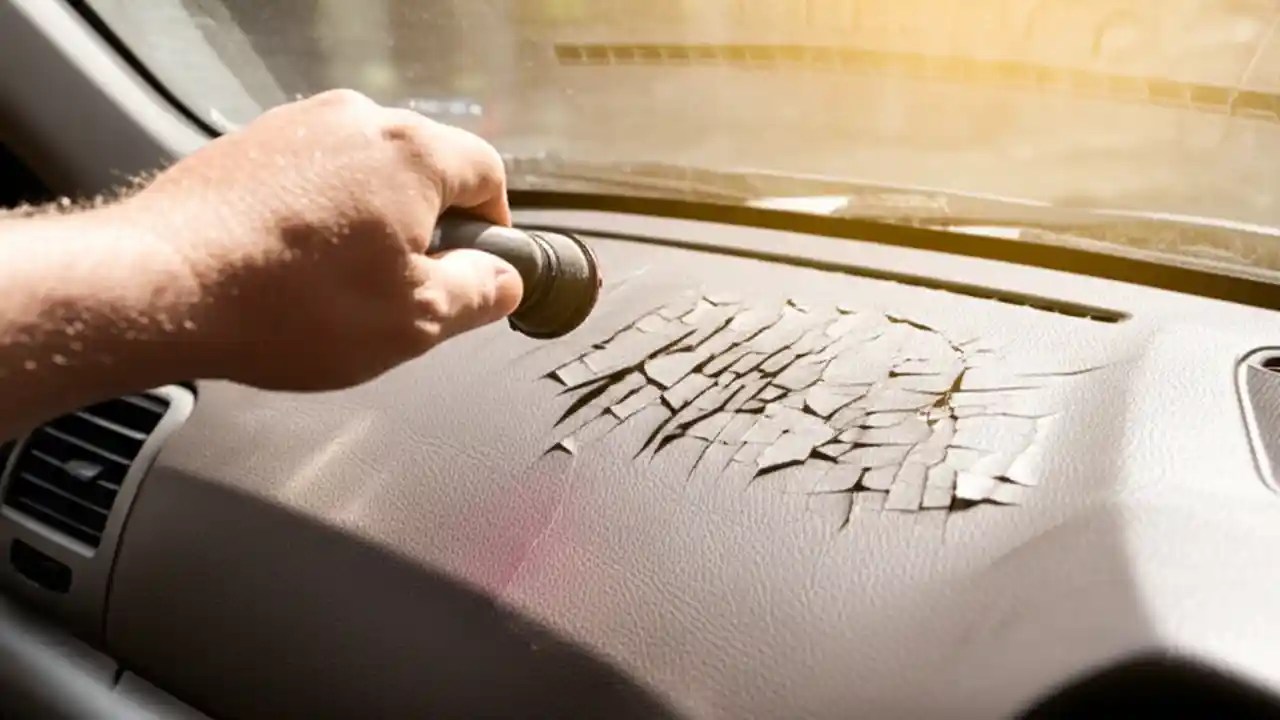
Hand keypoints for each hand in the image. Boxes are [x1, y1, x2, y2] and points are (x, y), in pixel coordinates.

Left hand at [129, 89, 523, 390]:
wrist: (160, 286)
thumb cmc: (289, 304)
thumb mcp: (416, 320)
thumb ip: (481, 293)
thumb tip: (503, 279)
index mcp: (412, 152)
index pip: (488, 173)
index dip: (493, 227)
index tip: (477, 267)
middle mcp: (356, 120)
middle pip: (425, 170)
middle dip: (426, 228)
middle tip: (404, 290)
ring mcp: (296, 125)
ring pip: (365, 174)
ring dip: (369, 224)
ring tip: (337, 286)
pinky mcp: (249, 144)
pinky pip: (311, 177)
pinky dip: (317, 217)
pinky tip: (293, 268)